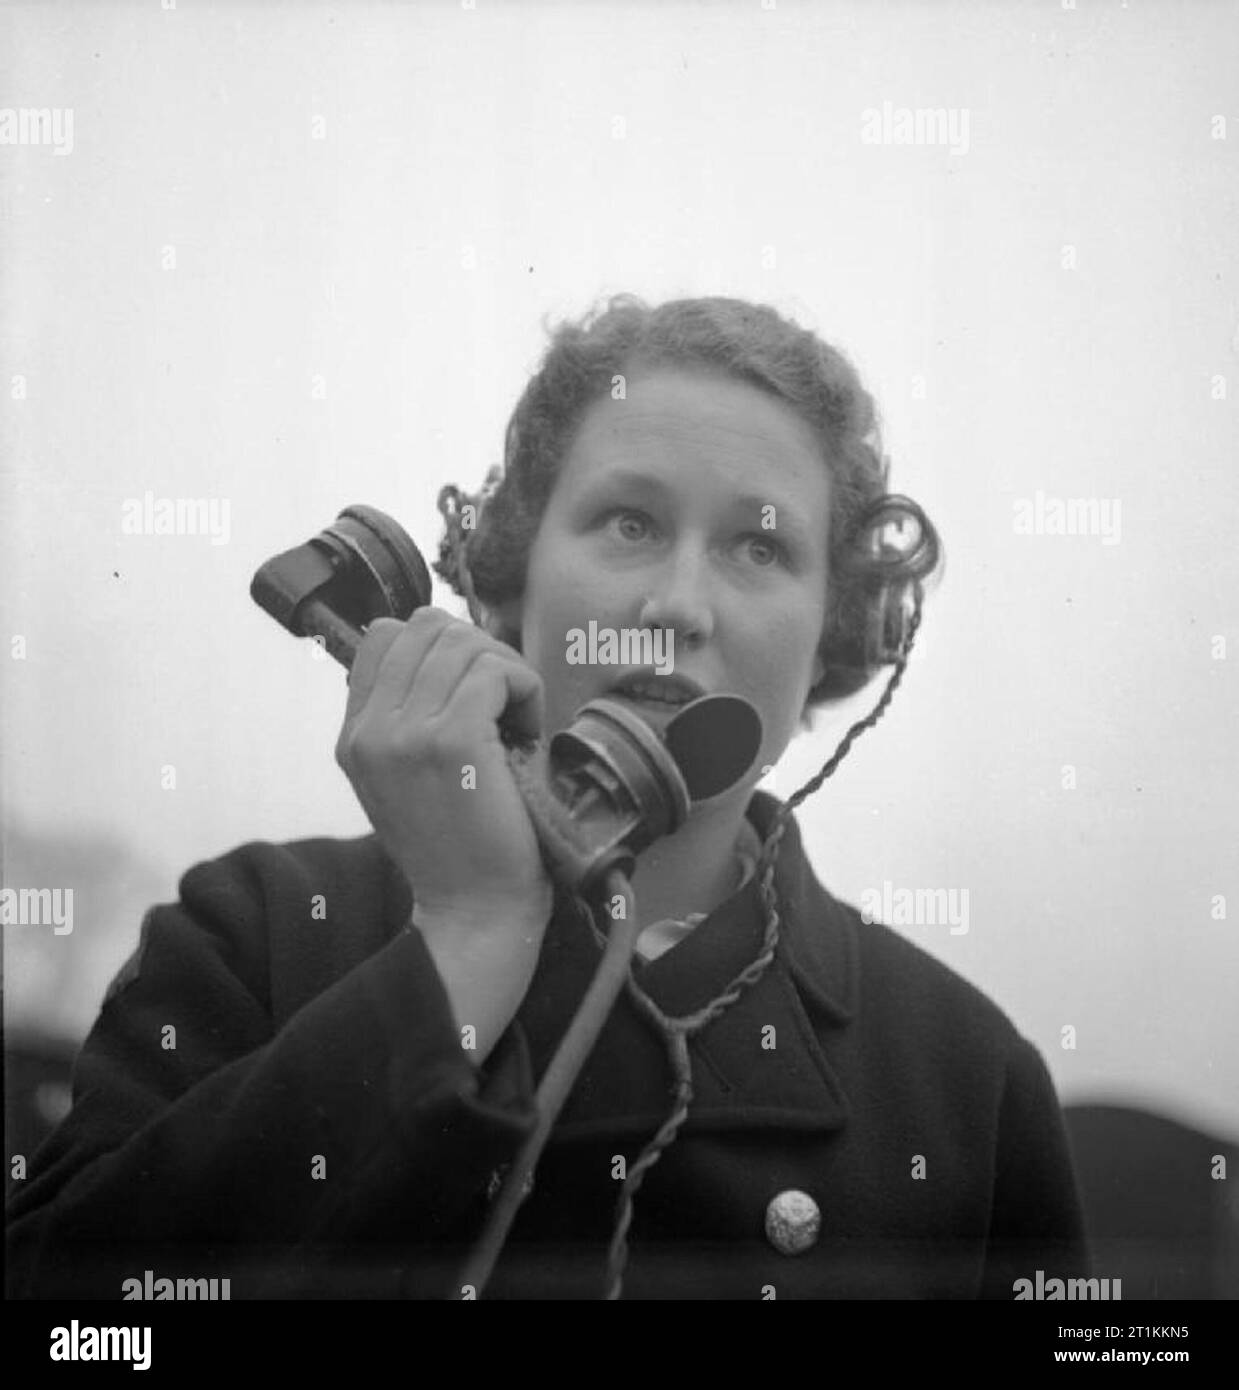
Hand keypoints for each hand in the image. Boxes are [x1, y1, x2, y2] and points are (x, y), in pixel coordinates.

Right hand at [335, 609, 552, 925]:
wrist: (476, 910)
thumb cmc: (462, 845)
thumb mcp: (407, 778)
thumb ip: (405, 718)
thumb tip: (449, 648)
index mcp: (354, 736)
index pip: (385, 636)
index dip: (440, 646)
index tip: (472, 689)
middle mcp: (370, 731)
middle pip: (427, 626)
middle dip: (479, 651)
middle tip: (503, 703)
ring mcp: (405, 734)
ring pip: (464, 643)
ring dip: (506, 671)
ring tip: (515, 721)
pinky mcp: (451, 741)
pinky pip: (495, 670)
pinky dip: (525, 688)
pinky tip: (528, 731)